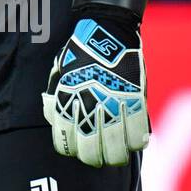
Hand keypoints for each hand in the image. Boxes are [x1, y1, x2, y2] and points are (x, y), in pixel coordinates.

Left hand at [42, 6, 148, 166]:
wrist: (106, 33)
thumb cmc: (80, 53)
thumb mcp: (59, 73)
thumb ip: (55, 97)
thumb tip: (52, 116)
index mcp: (66, 103)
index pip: (65, 144)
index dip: (71, 150)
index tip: (78, 148)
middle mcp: (88, 109)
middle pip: (90, 153)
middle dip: (93, 158)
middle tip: (99, 155)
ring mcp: (113, 108)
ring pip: (115, 151)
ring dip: (116, 156)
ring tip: (117, 154)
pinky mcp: (135, 103)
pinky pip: (138, 137)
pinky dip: (136, 144)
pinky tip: (134, 141)